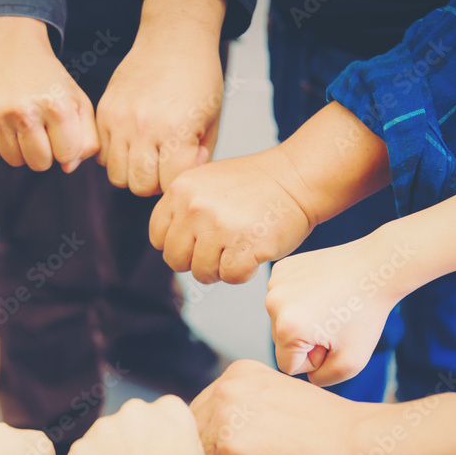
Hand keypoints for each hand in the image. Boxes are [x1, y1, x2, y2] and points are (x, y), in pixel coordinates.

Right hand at [0, 17, 98, 172]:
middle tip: (40, 128)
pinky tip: (3, 122)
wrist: (10, 46)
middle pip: (39, 164)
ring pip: (14, 161)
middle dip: (43, 151)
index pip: (66, 156)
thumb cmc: (47, 79)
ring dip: (20, 148)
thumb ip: (87, 139)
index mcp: (57, 106)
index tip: (59, 131)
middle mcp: (25, 111)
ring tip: (22, 123)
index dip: (65, 147)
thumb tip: (68, 168)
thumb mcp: (78, 102)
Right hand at [96, 0, 225, 195]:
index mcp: (177, 130)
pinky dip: (116, 155)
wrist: (174, 38)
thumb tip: (185, 175)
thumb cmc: (198, 76)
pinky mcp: (104, 112)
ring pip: (117, 175)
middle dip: (154, 182)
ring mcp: (120, 120)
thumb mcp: (212, 118)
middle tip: (164, 164)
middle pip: (139, 186)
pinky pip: (102, 154)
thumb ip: (200, 155)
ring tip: (147, 154)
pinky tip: (132, 140)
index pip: (169, 182)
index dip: (179, 178)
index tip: (184, 163)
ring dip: (132, 171)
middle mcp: (145, 127)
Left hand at [149, 146, 313, 282]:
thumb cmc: (255, 184)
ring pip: (201, 273)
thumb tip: (166, 241)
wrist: (297, 177)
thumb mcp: (205, 182)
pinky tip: (253, 252)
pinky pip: (230, 277)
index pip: (158, 237)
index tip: (199, 240)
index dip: (179, 244)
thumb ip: (182, 207)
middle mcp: (194, 208)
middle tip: (221, 248)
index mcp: (180, 190)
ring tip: (239, 246)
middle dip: (196, 261)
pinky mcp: (245, 246)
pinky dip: (243, 272)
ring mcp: (219, 228)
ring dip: (221, 268)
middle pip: (175, 260)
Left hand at [192, 360, 373, 454]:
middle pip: (198, 443)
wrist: (360, 444)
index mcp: (236, 374)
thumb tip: (207, 439)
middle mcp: (225, 390)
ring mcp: (226, 420)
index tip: (260, 444)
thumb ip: (240, 409)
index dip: (228, 441)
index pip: (202, 419)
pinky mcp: (231, 453)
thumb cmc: (328, 431)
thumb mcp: (274, 400)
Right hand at [268, 236, 403, 385]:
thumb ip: (321, 380)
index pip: (288, 365)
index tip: (335, 342)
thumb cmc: (366, 314)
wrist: (376, 268)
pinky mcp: (281, 269)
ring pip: (283, 319)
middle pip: (283, 341)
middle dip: (307, 340)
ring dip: (304, 319)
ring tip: (331, 305)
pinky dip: (302, 298)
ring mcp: (274, 283)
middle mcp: (273, 304)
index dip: (315, 360)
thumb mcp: (351, 363)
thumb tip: (304, 373)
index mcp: (287, 329)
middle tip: (336, 322)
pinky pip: (285, 298)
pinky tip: (323, 290)